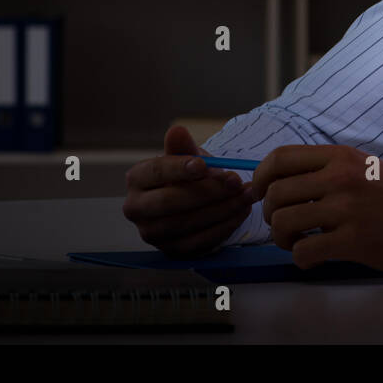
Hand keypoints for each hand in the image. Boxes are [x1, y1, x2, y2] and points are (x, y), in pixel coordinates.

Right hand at [122, 124, 256, 256]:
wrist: (194, 200)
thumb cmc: (188, 175)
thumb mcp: (187, 157)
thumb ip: (183, 146)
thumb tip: (177, 130)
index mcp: (137, 179)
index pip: (155, 172)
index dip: (179, 169)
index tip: (203, 165)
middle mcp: (136, 209)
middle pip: (169, 202)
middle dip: (207, 191)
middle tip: (235, 181)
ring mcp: (152, 234)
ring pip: (187, 223)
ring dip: (221, 209)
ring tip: (245, 194)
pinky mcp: (172, 251)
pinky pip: (199, 242)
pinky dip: (224, 227)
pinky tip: (241, 211)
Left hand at [249, 144, 382, 272]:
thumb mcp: (365, 167)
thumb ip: (328, 169)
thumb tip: (283, 182)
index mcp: (340, 156)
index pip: (280, 158)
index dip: (260, 177)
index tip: (258, 193)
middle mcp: (340, 177)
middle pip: (276, 192)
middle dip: (269, 214)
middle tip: (282, 225)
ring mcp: (346, 209)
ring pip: (283, 222)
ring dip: (281, 238)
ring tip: (295, 243)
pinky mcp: (353, 241)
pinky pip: (304, 251)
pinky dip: (300, 259)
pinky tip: (313, 258)